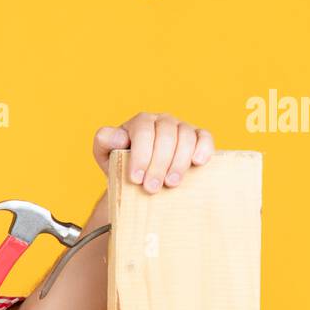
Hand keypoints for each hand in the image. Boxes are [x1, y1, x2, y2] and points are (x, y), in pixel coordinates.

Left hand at [92, 112, 215, 193]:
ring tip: (171, 183)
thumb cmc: (121, 163)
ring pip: (186, 137)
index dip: (141, 155)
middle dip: (159, 164)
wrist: (139, 177)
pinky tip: (198, 163)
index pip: (143, 132)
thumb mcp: (105, 154)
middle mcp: (162, 120)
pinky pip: (205, 137)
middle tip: (151, 188)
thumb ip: (104, 141)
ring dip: (179, 162)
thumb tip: (118, 137)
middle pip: (166, 136)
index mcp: (140, 122)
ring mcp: (181, 128)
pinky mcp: (198, 137)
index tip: (136, 179)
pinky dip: (204, 148)